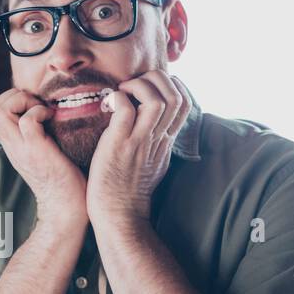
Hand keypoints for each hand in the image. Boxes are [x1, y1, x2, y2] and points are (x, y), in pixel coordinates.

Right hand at [0, 88, 86, 228]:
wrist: (66, 205)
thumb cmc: (62, 176)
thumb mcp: (40, 149)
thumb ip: (35, 132)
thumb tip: (47, 109)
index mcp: (11, 143)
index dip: (11, 99)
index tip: (33, 106)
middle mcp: (11, 145)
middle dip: (15, 96)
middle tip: (36, 106)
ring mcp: (21, 148)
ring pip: (0, 111)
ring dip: (23, 102)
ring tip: (42, 112)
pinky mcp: (35, 150)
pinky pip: (27, 120)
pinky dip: (39, 112)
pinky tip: (52, 120)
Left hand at [86, 70, 190, 226]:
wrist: (119, 214)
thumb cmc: (130, 189)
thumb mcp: (154, 161)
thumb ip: (157, 140)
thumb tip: (154, 121)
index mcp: (166, 140)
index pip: (184, 102)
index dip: (172, 84)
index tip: (152, 86)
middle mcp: (156, 138)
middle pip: (174, 96)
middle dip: (156, 78)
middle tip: (134, 85)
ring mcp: (139, 141)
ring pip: (156, 100)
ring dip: (138, 86)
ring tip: (123, 91)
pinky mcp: (119, 145)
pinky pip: (126, 110)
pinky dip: (118, 99)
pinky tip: (109, 105)